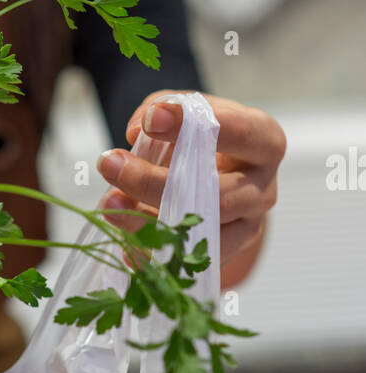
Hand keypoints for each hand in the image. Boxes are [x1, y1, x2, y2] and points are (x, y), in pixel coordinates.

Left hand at [96, 92, 286, 286]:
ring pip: (199, 234)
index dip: (195, 128)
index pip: (238, 132)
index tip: (151, 121)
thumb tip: (137, 132)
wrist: (222, 181)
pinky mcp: (224, 257)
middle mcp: (263, 188)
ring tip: (109, 205)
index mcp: (264, 142)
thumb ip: (162, 108)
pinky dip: (150, 253)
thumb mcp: (188, 112)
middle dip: (154, 181)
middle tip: (109, 164)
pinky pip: (186, 263)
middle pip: (214, 194)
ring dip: (146, 222)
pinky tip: (124, 243)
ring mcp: (248, 228)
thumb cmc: (206, 139)